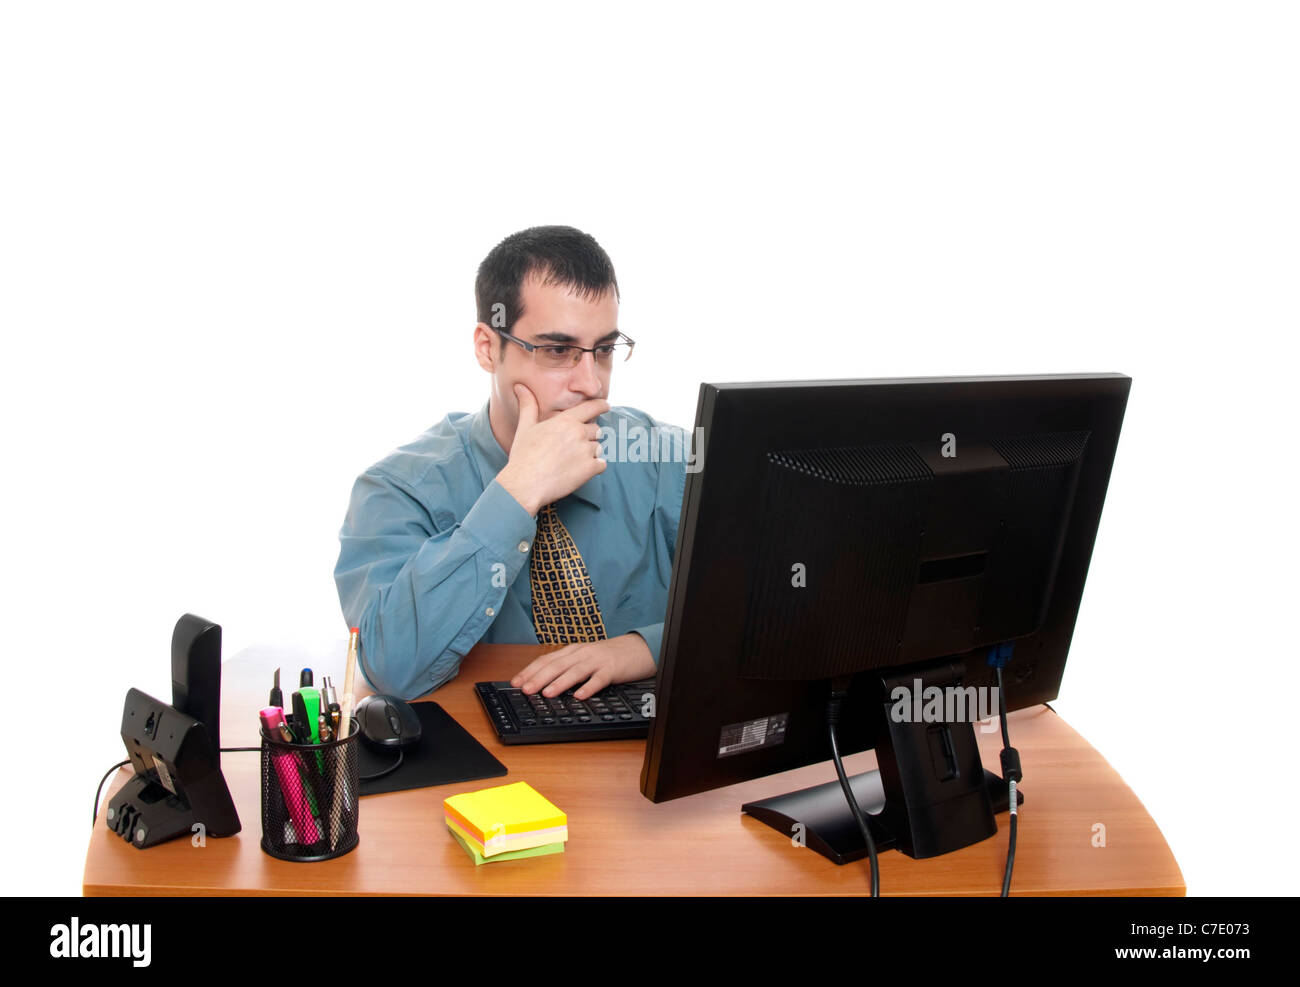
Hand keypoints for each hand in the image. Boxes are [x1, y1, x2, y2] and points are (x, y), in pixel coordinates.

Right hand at [495, 383, 608, 515]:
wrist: (524, 484)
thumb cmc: (523, 456)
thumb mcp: (525, 428)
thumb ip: (528, 406)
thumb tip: (520, 387)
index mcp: (566, 421)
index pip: (592, 407)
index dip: (601, 406)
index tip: (606, 406)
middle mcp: (579, 433)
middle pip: (596, 430)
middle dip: (588, 436)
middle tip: (573, 446)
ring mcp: (586, 451)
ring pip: (598, 448)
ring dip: (590, 453)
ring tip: (572, 460)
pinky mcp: (590, 469)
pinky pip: (602, 464)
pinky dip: (594, 468)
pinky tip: (580, 471)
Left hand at [511, 633, 655, 700]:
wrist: (638, 648)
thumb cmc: (609, 656)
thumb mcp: (585, 658)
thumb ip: (567, 667)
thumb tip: (544, 681)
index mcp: (573, 651)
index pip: (546, 659)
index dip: (529, 670)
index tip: (515, 682)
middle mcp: (582, 653)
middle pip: (557, 665)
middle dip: (539, 678)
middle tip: (525, 689)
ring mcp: (597, 660)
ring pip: (574, 671)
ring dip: (559, 682)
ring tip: (546, 693)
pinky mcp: (612, 669)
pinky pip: (599, 679)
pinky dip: (588, 687)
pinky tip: (580, 696)